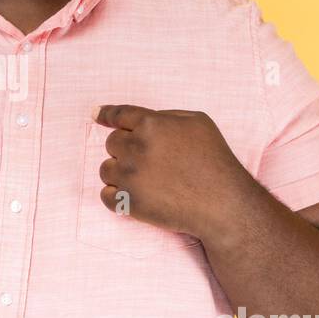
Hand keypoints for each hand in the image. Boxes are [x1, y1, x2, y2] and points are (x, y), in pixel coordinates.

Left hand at [90, 103, 253, 240]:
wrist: (222, 203)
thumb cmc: (214, 160)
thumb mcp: (198, 122)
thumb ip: (165, 116)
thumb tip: (141, 119)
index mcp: (150, 124)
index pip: (119, 115)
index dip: (106, 114)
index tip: (95, 114)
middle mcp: (135, 147)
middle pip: (112, 143)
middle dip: (126, 149)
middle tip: (150, 161)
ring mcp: (130, 176)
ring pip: (106, 169)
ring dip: (120, 173)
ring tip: (147, 180)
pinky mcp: (129, 202)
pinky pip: (106, 196)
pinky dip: (116, 196)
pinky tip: (134, 196)